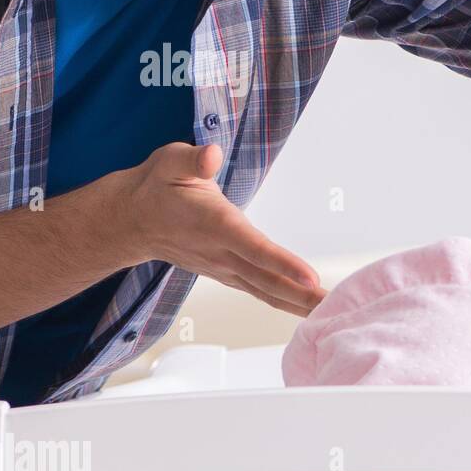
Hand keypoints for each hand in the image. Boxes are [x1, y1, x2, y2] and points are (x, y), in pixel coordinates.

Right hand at [114, 142, 327, 315]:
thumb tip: (211, 155)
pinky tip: (309, 310)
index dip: (283, 263)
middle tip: (338, 308)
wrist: (131, 220)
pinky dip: (286, 303)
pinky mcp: (228, 274)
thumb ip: (193, 160)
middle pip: (269, 280)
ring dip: (300, 305)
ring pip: (268, 292)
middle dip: (303, 295)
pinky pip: (262, 292)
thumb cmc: (157, 186)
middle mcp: (221, 253)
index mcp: (215, 225)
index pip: (254, 247)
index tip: (311, 277)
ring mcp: (225, 269)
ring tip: (333, 314)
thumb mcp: (170, 161)